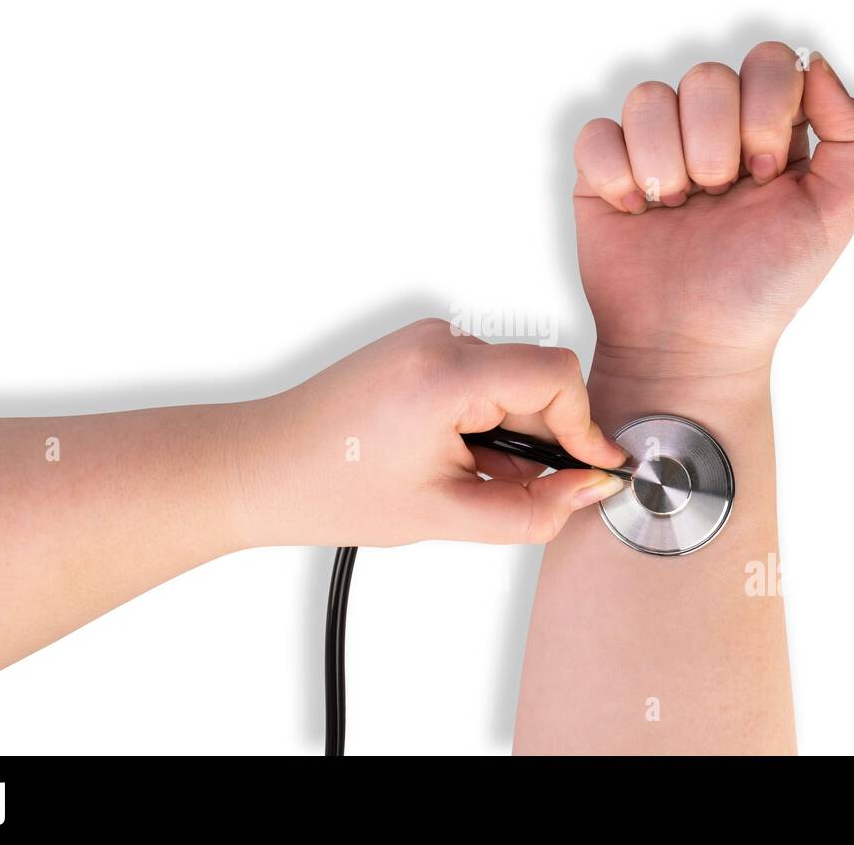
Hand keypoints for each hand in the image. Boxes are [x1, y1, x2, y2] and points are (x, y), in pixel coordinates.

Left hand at [234, 319, 626, 547]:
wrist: (262, 468)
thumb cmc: (332, 489)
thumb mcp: (444, 515)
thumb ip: (531, 509)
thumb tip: (588, 489)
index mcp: (443, 373)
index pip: (555, 374)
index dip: (584, 425)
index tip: (592, 468)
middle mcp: (436, 339)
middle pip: (534, 378)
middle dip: (542, 438)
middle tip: (522, 491)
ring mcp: (424, 338)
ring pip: (510, 379)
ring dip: (510, 432)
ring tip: (470, 479)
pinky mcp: (416, 347)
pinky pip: (480, 376)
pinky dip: (483, 419)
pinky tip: (455, 457)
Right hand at [572, 42, 853, 385]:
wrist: (690, 342)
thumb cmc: (760, 286)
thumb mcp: (836, 214)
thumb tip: (814, 65)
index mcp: (769, 128)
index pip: (767, 63)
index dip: (765, 111)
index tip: (766, 176)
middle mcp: (711, 130)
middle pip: (706, 77)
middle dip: (714, 146)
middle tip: (719, 200)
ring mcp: (655, 147)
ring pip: (648, 98)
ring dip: (666, 164)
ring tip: (677, 212)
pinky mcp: (603, 173)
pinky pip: (597, 134)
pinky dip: (617, 176)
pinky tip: (637, 212)